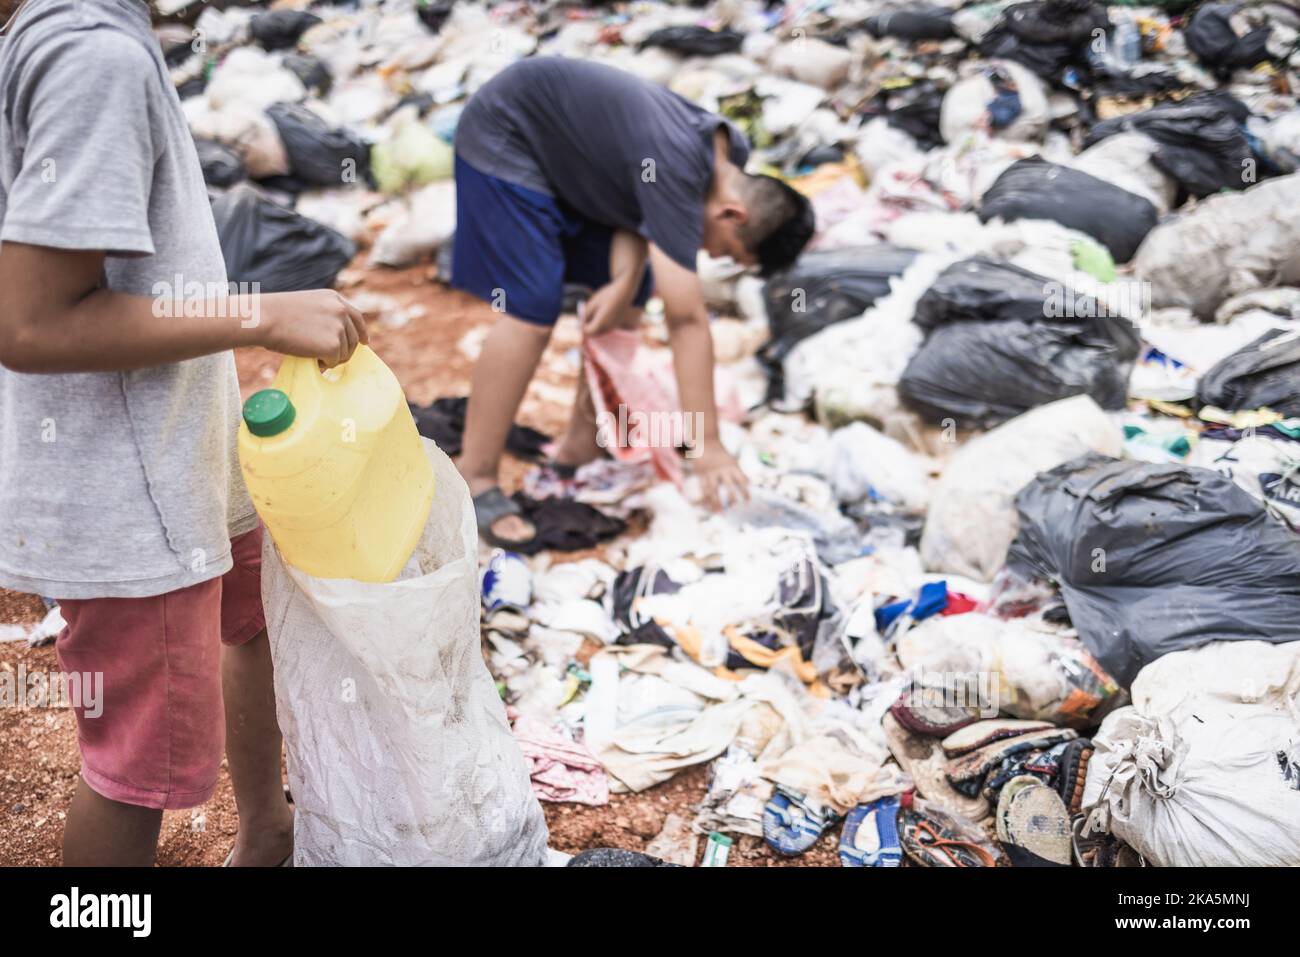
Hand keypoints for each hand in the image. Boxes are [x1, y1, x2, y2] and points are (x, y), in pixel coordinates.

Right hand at [254, 290, 368, 366]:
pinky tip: (310, 359)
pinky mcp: (334, 345)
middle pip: (353, 339)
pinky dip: (323, 365)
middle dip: (343, 352)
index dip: (362, 331)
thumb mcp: (306, 306)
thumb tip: (333, 337)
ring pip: (345, 353)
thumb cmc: (275, 314)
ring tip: (312, 356)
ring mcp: (339, 328)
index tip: (365, 342)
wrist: (264, 318)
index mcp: (334, 299)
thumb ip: (323, 316)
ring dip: (331, 359)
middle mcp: (341, 311)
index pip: (356, 317)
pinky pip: (333, 362)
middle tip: (327, 359)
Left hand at [581, 280, 636, 337]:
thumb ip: (586, 313)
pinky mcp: (618, 323)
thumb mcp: (593, 302)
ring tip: (593, 315)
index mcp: (601, 323)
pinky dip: (601, 325)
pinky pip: (607, 328)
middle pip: (594, 334)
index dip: (582, 327)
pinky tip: (600, 314)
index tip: (580, 318)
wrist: (625, 291)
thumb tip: (582, 320)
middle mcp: (608, 327)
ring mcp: (614, 326)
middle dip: (588, 328)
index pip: (588, 332)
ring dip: (595, 327)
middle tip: (584, 318)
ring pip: (601, 332)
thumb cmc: (608, 295)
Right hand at [691, 442, 748, 510]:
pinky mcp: (701, 474)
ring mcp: (711, 472)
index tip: (748, 502)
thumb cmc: (722, 454)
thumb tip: (748, 486)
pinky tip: (710, 506)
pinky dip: (707, 499)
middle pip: (728, 486)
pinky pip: (704, 489)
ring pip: (714, 490)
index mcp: (732, 466)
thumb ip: (738, 473)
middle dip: (731, 498)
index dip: (745, 492)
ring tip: (721, 512)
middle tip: (734, 508)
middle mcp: (722, 470)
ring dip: (717, 502)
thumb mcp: (732, 461)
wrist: (706, 442)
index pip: (741, 480)